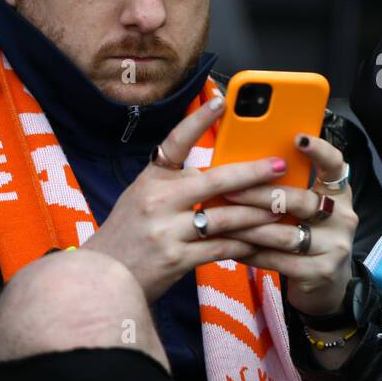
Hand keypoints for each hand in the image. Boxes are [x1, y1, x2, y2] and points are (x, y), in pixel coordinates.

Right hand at [81, 92, 288, 302]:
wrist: (101, 279)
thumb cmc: (129, 234)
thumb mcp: (143, 198)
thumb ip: (177, 185)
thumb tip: (223, 176)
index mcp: (151, 180)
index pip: (176, 142)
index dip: (199, 120)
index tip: (221, 101)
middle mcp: (157, 201)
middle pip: (215, 180)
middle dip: (253, 173)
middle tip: (279, 166)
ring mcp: (167, 231)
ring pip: (225, 217)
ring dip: (257, 213)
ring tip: (280, 207)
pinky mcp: (176, 259)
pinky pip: (221, 248)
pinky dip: (244, 244)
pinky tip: (261, 240)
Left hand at [220, 133, 358, 316]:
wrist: (328, 286)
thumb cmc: (308, 237)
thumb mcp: (307, 211)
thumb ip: (289, 189)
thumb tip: (243, 165)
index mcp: (339, 194)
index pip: (336, 165)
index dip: (319, 150)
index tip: (297, 138)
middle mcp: (343, 217)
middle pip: (300, 200)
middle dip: (260, 195)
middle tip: (229, 190)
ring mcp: (335, 246)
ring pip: (285, 234)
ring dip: (249, 228)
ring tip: (222, 222)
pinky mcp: (321, 272)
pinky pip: (279, 260)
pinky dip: (252, 253)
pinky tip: (232, 248)